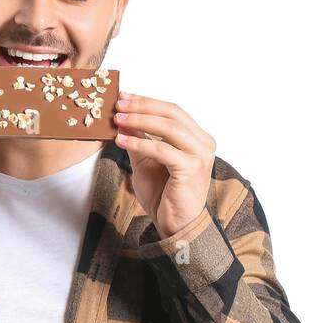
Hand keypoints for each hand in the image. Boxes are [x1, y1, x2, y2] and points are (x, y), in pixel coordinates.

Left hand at [113, 92, 215, 238]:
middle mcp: (203, 143)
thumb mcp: (146, 161)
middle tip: (119, 104)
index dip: (147, 102)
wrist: (175, 225)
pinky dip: (140, 143)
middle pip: (172, 113)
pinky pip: (162, 150)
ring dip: (140, 120)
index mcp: (197, 138)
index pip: (172, 111)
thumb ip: (139, 139)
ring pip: (169, 128)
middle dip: (142, 106)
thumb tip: (123, 118)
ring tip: (118, 119)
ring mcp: (200, 156)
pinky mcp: (191, 169)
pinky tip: (121, 141)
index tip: (124, 97)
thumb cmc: (164, 195)